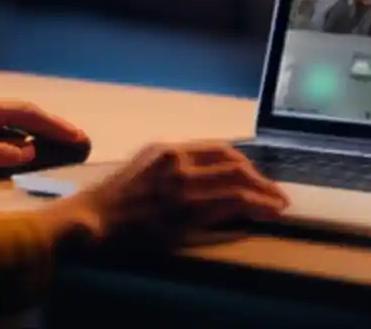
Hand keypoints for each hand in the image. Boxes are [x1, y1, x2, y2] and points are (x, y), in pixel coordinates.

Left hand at [0, 98, 89, 180]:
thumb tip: (28, 152)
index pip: (27, 113)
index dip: (55, 125)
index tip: (79, 137)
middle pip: (23, 112)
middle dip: (52, 125)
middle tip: (79, 139)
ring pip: (11, 118)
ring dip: (37, 129)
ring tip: (59, 142)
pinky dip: (19, 135)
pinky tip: (22, 147)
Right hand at [38, 141, 288, 252]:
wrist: (91, 221)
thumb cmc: (111, 201)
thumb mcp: (141, 168)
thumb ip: (171, 167)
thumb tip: (203, 175)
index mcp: (167, 149)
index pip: (218, 149)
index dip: (243, 163)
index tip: (255, 176)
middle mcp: (178, 162)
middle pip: (234, 163)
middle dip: (259, 178)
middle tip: (274, 193)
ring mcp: (182, 187)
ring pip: (238, 183)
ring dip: (264, 194)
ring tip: (278, 205)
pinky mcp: (185, 213)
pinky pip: (230, 206)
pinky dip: (254, 208)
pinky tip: (265, 213)